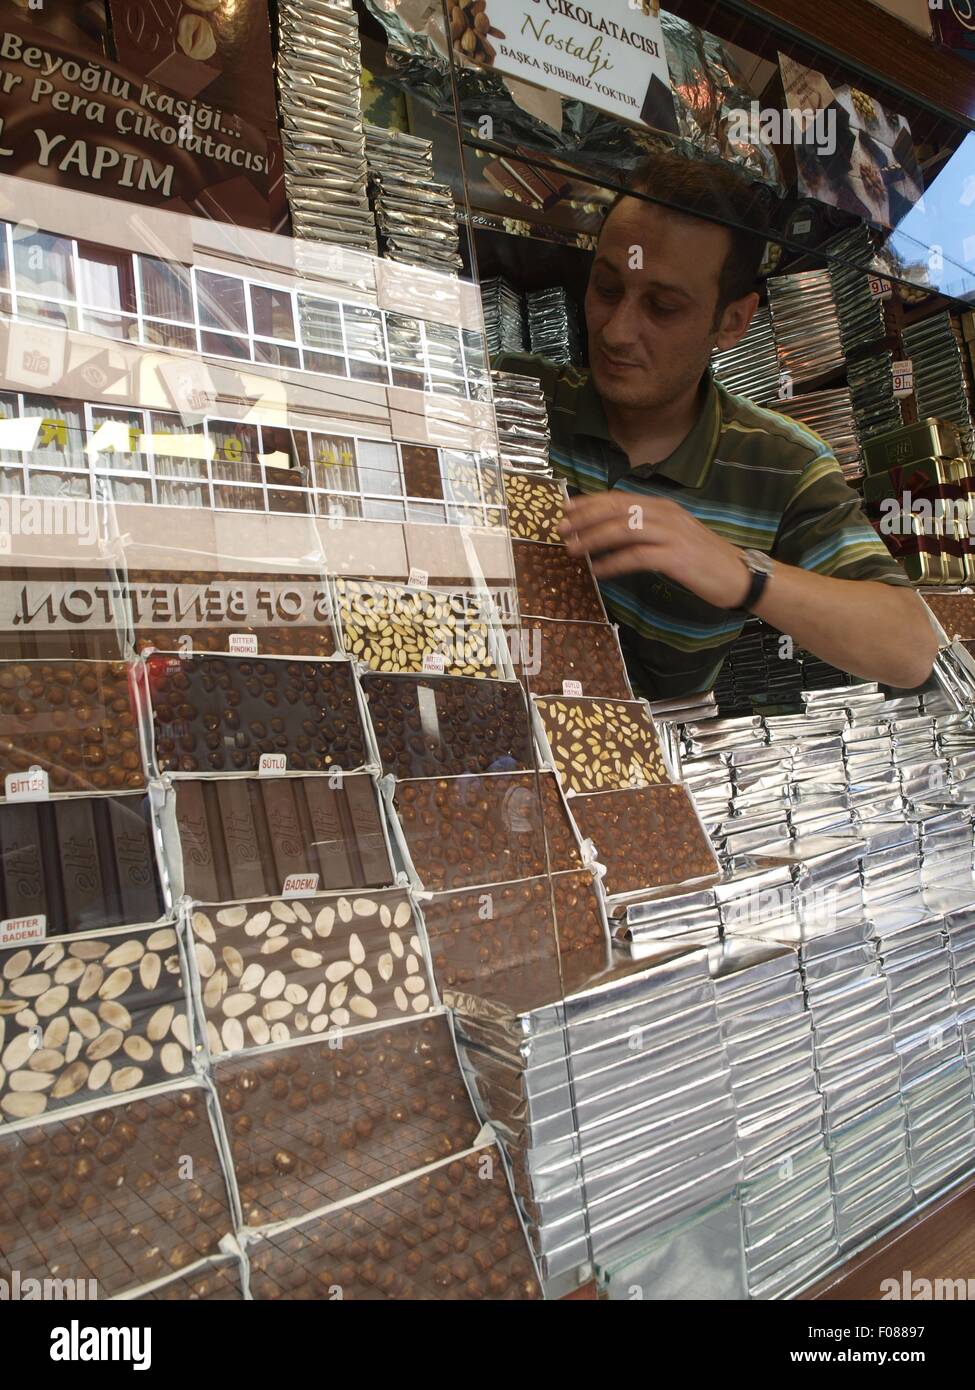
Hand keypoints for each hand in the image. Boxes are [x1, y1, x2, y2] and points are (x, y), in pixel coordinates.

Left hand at [558, 493, 751, 609]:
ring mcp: (672, 534)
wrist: (739, 574)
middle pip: (616, 509)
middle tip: (560, 529)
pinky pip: (637, 557)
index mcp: (662, 506)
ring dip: (593, 539)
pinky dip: (613, 563)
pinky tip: (598, 571)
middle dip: (584, 518)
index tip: (566, 509)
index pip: (619, 498)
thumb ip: (645, 530)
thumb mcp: (672, 535)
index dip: (590, 502)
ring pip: (623, 529)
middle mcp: (665, 514)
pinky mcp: (676, 557)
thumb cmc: (703, 559)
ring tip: (572, 550)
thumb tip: (610, 533)